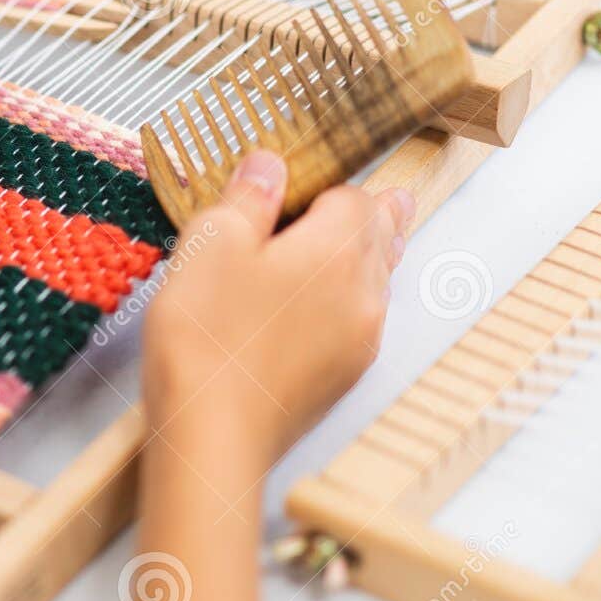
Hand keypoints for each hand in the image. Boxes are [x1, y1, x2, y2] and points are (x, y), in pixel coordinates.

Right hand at [142, 151, 412, 470]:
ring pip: (375, 286)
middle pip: (381, 241)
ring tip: (358, 248)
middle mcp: (363, 295)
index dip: (329, 184)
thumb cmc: (209, 337)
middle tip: (392, 201)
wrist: (213, 435)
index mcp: (338, 250)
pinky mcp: (341, 379)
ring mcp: (358, 342)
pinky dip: (346, 305)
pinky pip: (358, 325)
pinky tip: (316, 308)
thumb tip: (268, 165)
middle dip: (379, 218)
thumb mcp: (212, 244)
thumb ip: (247, 197)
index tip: (307, 180)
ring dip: (366, 262)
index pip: (356, 197)